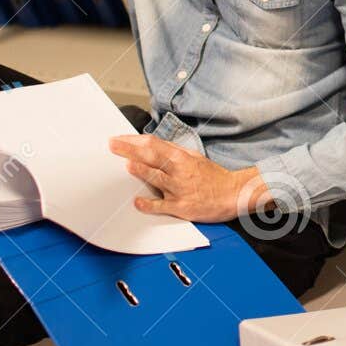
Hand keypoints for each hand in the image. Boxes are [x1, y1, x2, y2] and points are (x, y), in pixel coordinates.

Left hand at [109, 134, 269, 222]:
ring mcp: (180, 189)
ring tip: (127, 165)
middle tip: (113, 145)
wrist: (233, 194)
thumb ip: (173, 152)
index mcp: (181, 157)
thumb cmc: (213, 177)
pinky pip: (161, 205)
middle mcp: (179, 171)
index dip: (134, 140)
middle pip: (152, 157)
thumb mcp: (194, 157)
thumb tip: (152, 146)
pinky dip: (148, 204)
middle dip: (130, 149)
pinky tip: (137, 202)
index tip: (119, 139)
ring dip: (141, 171)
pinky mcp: (182, 206)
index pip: (153, 144)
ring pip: (156, 178)